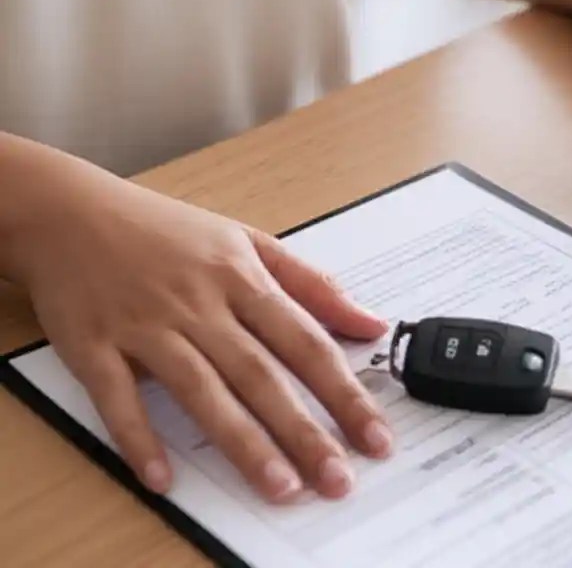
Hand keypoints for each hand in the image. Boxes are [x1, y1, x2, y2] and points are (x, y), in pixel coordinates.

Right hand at [11, 164, 392, 503]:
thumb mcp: (247, 241)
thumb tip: (372, 323)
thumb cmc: (165, 230)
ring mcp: (146, 325)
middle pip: (261, 374)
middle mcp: (199, 303)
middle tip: (337, 479)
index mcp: (243, 278)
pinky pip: (117, 398)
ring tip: (279, 486)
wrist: (69, 211)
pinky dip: (139, 438)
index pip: (307, 343)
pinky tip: (164, 477)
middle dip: (304, 431)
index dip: (345, 392)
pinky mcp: (94, 345)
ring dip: (242, 442)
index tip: (375, 435)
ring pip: (201, 390)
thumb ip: (313, 286)